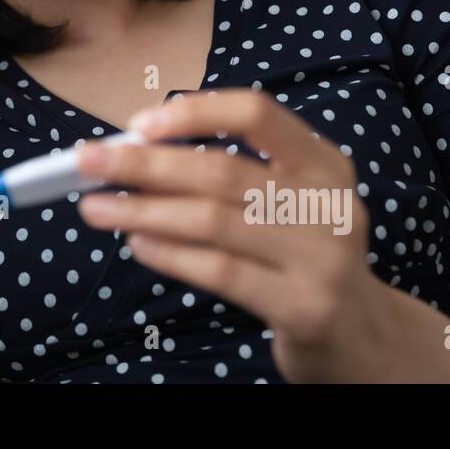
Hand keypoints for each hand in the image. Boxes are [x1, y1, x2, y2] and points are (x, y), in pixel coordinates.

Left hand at [74, 88, 449, 382]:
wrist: (362, 336)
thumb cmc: (304, 254)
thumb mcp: (290, 200)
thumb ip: (232, 172)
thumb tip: (136, 148)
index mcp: (324, 162)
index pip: (256, 113)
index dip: (194, 112)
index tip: (137, 123)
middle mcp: (329, 203)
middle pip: (220, 170)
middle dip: (143, 164)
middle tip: (86, 161)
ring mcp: (322, 257)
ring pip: (212, 221)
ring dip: (142, 211)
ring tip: (95, 208)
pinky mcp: (305, 307)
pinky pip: (221, 272)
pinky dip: (170, 254)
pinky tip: (136, 243)